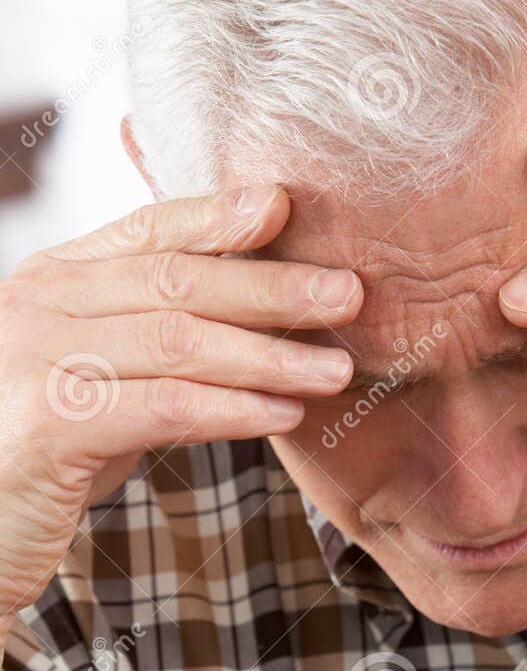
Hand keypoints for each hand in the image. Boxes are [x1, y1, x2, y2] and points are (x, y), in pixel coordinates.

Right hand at [0, 188, 360, 624]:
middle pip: (175, 280)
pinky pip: (163, 406)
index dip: (218, 216)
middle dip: (270, 286)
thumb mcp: (97, 385)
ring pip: (178, 341)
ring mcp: (34, 357)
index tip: (286, 205)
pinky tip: (282, 414)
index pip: (147, 232)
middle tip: (348, 294)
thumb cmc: (36, 464)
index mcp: (51, 281)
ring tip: (335, 369)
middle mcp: (36, 304)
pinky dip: (232, 409)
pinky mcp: (46, 423)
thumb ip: (151, 345)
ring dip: (269, 354)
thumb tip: (253, 318)